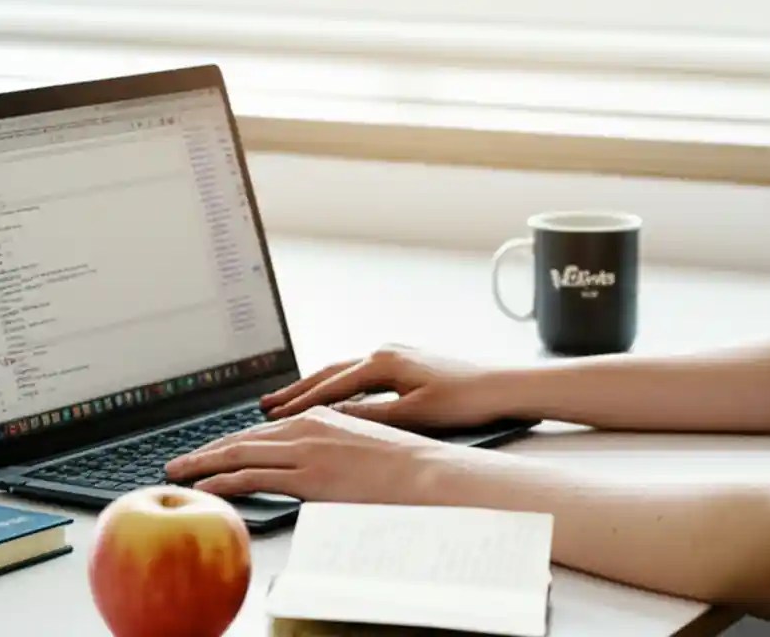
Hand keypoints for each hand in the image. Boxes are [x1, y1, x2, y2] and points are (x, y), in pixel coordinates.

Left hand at [164, 406, 455, 502]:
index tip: (209, 452)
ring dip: (203, 464)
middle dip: (207, 451)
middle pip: (243, 438)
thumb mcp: (362, 445)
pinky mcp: (307, 474)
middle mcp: (307, 426)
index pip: (262, 431)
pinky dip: (223, 481)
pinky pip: (252, 476)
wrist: (427, 472)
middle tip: (179, 463)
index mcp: (320, 417)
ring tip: (178, 475)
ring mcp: (305, 449)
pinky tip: (205, 489)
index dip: (230, 442)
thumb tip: (315, 464)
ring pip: (239, 453)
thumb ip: (332, 447)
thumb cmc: (404, 466)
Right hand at [262, 345, 516, 428]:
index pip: (331, 385)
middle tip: (266, 406)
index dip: (301, 403)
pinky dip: (339, 386)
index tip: (273, 417)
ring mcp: (396, 354)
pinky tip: (332, 397)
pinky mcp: (407, 363)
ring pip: (344, 371)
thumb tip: (332, 418)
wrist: (502, 385)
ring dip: (316, 386)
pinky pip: (361, 374)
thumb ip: (371, 416)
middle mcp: (385, 352)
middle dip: (298, 390)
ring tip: (289, 401)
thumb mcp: (413, 414)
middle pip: (330, 373)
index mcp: (384, 362)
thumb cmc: (464, 400)